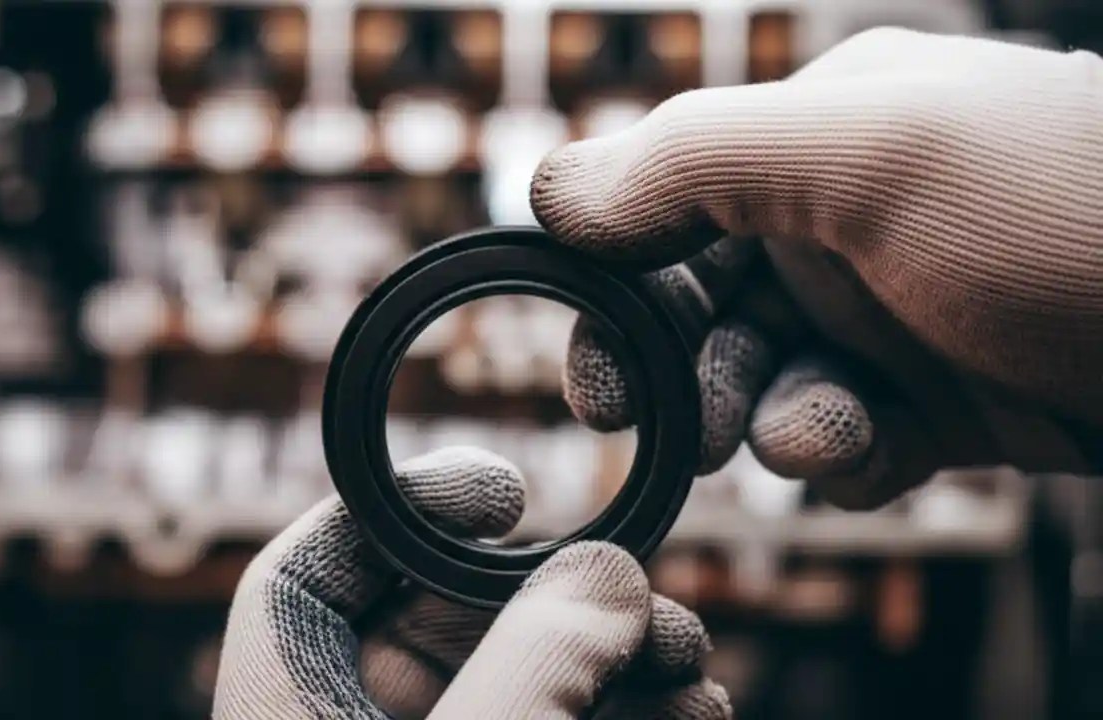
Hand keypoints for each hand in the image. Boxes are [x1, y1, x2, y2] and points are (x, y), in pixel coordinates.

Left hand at [213, 447, 729, 718]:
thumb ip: (529, 673)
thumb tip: (604, 570)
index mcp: (285, 714)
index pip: (302, 577)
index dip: (397, 510)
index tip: (504, 488)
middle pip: (430, 627)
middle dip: (550, 596)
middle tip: (639, 582)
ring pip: (506, 685)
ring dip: (605, 659)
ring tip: (693, 654)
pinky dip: (618, 718)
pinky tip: (694, 707)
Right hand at [531, 28, 1102, 508]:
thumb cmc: (1067, 212)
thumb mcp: (868, 151)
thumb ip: (693, 160)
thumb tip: (551, 187)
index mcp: (824, 132)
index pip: (672, 205)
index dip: (617, 289)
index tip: (590, 367)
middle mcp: (852, 218)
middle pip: (713, 306)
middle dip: (690, 370)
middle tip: (678, 423)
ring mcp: (899, 313)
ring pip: (774, 381)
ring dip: (770, 418)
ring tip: (805, 433)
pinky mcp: (946, 400)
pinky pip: (849, 436)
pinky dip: (841, 455)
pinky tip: (862, 453)